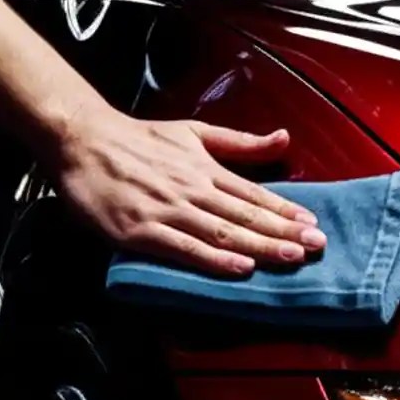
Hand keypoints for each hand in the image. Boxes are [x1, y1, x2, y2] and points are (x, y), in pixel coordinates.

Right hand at [51, 109, 324, 274]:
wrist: (82, 141)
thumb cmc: (139, 140)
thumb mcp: (194, 133)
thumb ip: (240, 143)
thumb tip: (283, 138)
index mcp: (205, 169)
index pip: (255, 194)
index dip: (287, 212)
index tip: (314, 225)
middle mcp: (192, 190)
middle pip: (246, 215)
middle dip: (284, 232)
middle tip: (316, 246)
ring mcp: (167, 211)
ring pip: (222, 232)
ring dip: (259, 246)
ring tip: (291, 257)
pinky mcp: (142, 232)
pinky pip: (184, 248)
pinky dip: (214, 259)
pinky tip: (240, 267)